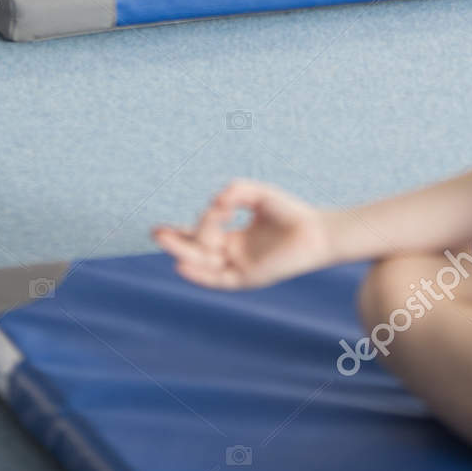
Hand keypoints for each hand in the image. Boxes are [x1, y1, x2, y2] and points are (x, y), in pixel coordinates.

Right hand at [153, 180, 334, 289]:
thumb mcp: (258, 193)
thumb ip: (236, 191)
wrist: (316, 232)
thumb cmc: (290, 212)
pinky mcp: (248, 277)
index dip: (196, 221)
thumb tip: (215, 201)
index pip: (203, 233)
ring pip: (205, 263)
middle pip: (197, 250)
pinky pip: (218, 280)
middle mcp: (233, 254)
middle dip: (176, 241)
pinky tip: (183, 264)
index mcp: (234, 237)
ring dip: (185, 252)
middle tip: (155, 232)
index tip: (220, 205)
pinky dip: (200, 274)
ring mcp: (239, 266)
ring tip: (164, 240)